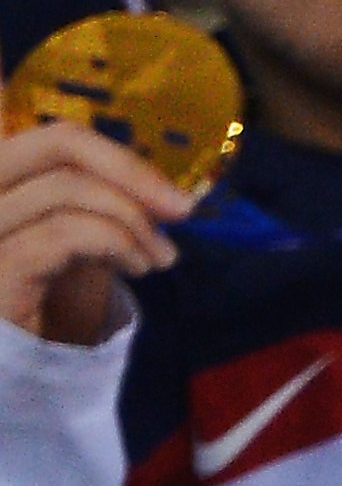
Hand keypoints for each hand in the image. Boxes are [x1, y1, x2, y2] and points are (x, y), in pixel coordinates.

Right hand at [0, 111, 192, 345]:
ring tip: (160, 256)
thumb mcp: (71, 234)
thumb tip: (153, 176)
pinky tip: (140, 267)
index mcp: (0, 175)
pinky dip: (120, 243)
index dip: (97, 138)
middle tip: (180, 207)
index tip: (150, 174)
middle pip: (55, 141)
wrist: (15, 371)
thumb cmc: (44, 298)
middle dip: (131, 168)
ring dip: (135, 219)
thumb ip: (92, 195)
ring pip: (68, 188)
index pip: (22, 114)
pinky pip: (67, 233)